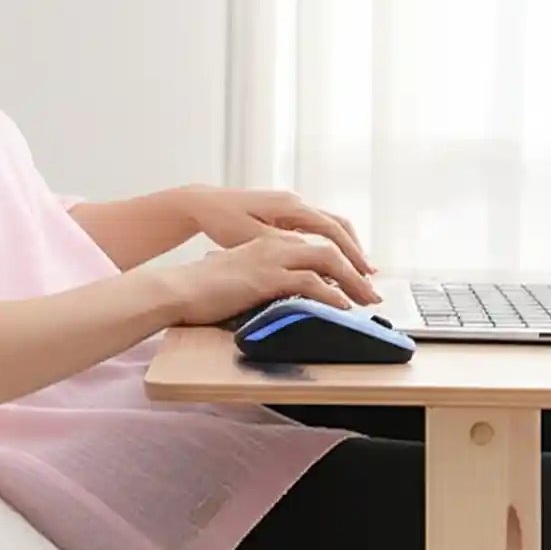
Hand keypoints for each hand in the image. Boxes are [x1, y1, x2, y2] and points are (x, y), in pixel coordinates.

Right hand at [165, 232, 382, 325]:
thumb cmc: (203, 289)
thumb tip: (283, 298)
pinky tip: (343, 306)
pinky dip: (331, 294)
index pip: (316, 247)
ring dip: (352, 282)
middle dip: (355, 271)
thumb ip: (265, 283)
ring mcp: (272, 258)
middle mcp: (275, 244)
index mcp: (269, 243)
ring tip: (367, 301)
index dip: (341, 263)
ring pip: (327, 262)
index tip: (356, 282)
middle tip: (372, 293)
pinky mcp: (267, 277)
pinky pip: (310, 282)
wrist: (178, 288)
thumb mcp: (239, 279)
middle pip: (329, 250)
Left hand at [181, 186, 375, 275]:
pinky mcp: (286, 214)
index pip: (332, 230)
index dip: (351, 254)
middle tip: (370, 279)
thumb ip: (283, 247)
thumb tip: (311, 257)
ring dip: (346, 249)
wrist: (205, 205)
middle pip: (339, 226)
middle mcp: (297, 203)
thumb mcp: (252, 238)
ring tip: (360, 273)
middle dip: (357, 252)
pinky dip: (331, 246)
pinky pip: (317, 229)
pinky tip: (335, 264)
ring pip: (330, 227)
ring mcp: (293, 207)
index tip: (365, 275)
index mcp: (291, 207)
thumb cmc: (224, 222)